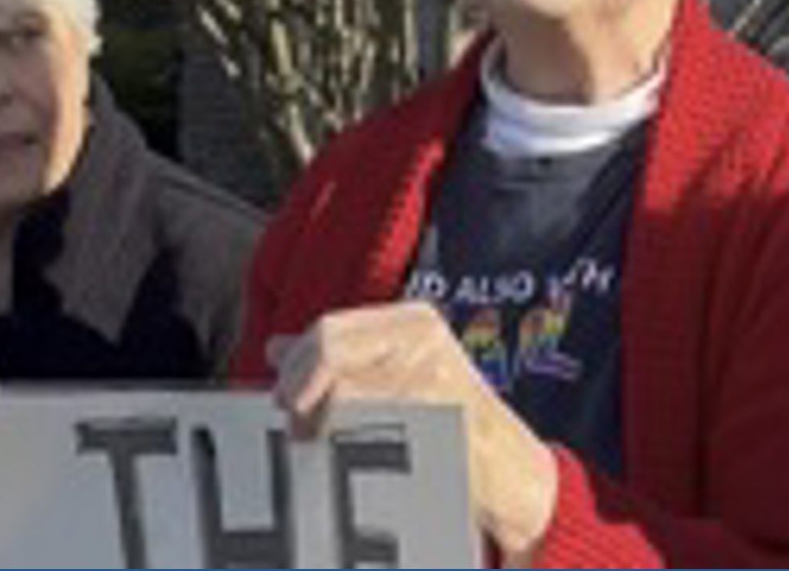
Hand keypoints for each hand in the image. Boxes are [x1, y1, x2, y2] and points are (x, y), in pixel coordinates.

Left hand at [270, 302, 558, 562]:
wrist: (512, 469)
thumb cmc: (452, 422)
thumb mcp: (399, 374)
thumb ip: (341, 358)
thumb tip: (276, 348)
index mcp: (411, 320)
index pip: (329, 328)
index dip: (296, 365)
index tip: (284, 398)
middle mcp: (423, 337)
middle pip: (329, 352)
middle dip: (300, 391)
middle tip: (296, 425)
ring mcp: (432, 373)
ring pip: (341, 392)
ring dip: (319, 423)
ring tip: (324, 444)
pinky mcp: (437, 415)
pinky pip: (366, 427)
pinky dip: (347, 445)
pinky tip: (351, 458)